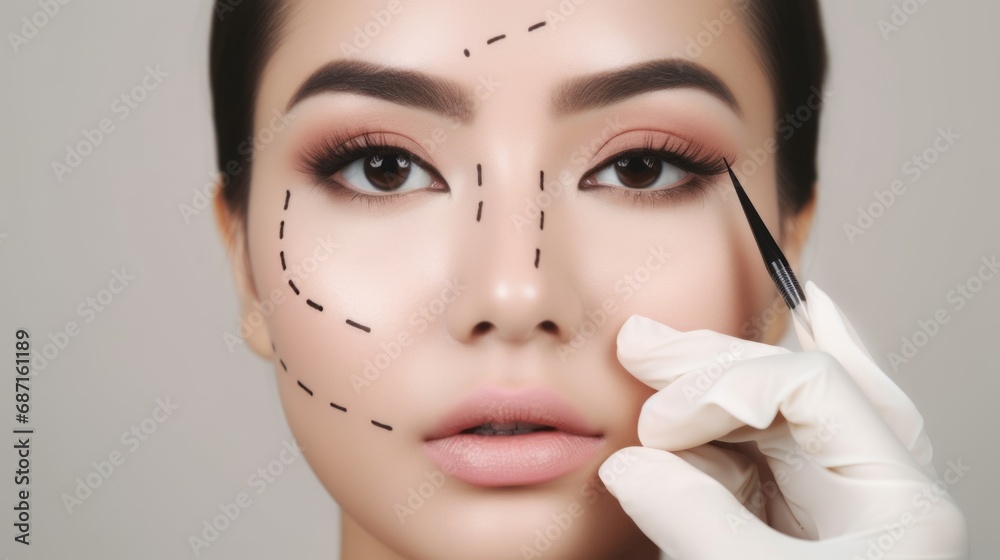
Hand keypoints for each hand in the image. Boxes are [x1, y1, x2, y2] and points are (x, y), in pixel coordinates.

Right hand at [599, 282, 968, 558]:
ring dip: (708, 392)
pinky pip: (756, 459)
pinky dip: (717, 430)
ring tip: (653, 361)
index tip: (659, 423)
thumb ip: (691, 518)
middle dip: (712, 363)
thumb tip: (627, 464)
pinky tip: (703, 399)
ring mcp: (835, 506)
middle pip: (793, 386)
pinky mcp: (797, 529)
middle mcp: (873, 488)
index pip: (813, 386)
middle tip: (643, 343)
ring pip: (773, 417)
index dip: (726, 385)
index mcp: (896, 496)